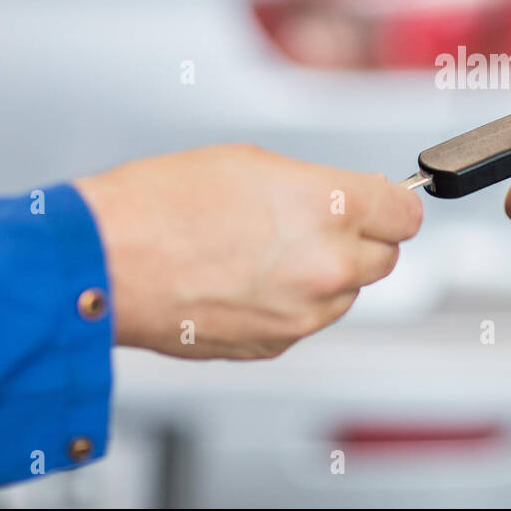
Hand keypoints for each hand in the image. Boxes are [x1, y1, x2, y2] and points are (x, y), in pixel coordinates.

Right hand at [74, 145, 422, 358]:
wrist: (105, 263)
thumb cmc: (160, 206)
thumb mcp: (253, 164)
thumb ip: (316, 188)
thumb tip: (342, 201)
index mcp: (332, 210)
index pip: (406, 216)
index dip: (391, 207)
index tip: (384, 206)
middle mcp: (327, 267)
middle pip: (383, 259)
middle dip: (358, 241)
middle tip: (316, 226)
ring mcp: (302, 313)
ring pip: (344, 295)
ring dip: (323, 276)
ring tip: (265, 252)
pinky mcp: (274, 345)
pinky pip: (303, 321)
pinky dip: (288, 305)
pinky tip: (244, 280)